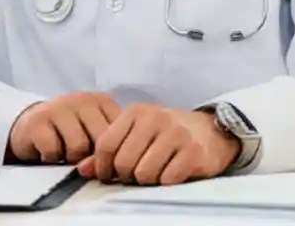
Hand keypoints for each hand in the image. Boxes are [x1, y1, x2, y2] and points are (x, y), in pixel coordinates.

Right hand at [6, 92, 121, 164]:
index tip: (102, 162)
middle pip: (100, 140)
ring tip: (64, 154)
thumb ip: (108, 144)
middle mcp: (82, 99)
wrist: (29, 124)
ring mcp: (59, 107)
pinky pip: (54, 150)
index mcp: (102, 101)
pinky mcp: (38, 121)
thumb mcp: (93, 132)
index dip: (112, 154)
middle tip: (82, 163)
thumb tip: (116, 168)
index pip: (119, 133)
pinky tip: (48, 152)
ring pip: (78, 147)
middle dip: (92, 159)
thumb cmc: (68, 132)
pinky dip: (51, 158)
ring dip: (70, 159)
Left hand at [78, 104, 238, 184]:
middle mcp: (155, 118)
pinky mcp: (193, 151)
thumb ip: (110, 150)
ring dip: (148, 181)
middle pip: (123, 162)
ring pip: (144, 174)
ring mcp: (176, 133)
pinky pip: (167, 179)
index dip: (102, 167)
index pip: (105, 144)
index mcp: (136, 112)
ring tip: (155, 172)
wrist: (211, 131)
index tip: (107, 176)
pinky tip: (172, 172)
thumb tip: (83, 170)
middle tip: (135, 176)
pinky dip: (166, 182)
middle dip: (127, 176)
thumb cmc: (167, 134)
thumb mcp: (137, 134)